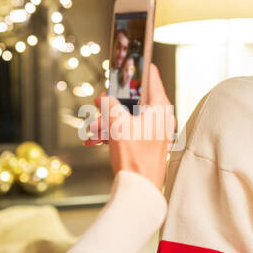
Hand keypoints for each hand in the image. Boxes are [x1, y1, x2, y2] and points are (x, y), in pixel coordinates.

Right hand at [82, 62, 174, 190]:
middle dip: (112, 104)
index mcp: (160, 107)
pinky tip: (95, 140)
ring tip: (92, 130)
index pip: (151, 76)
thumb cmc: (136, 159)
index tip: (125, 62)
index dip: (136, 68)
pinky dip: (112, 133)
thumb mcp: (117, 125)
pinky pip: (128, 131)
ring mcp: (154, 131)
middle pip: (134, 99)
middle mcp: (160, 117)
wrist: (140, 190)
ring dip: (108, 122)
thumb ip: (109, 106)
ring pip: (128, 117)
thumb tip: (103, 99)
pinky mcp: (147, 144)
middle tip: (98, 106)